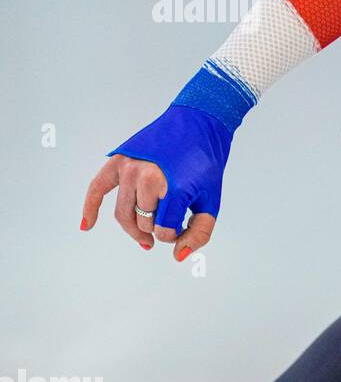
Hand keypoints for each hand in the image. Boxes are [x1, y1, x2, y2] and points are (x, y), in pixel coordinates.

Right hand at [81, 104, 233, 259]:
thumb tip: (178, 257)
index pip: (164, 231)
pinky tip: (87, 226)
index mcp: (174, 188)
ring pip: (124, 213)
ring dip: (134, 227)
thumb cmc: (206, 165)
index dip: (175, 235)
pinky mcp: (119, 160)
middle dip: (155, 229)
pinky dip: (90, 208)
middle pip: (143, 222)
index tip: (183, 226)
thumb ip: (200, 233)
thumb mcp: (212, 200)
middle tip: (165, 227)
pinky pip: (97, 188)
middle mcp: (149, 178)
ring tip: (144, 236)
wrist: (198, 124)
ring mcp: (131, 168)